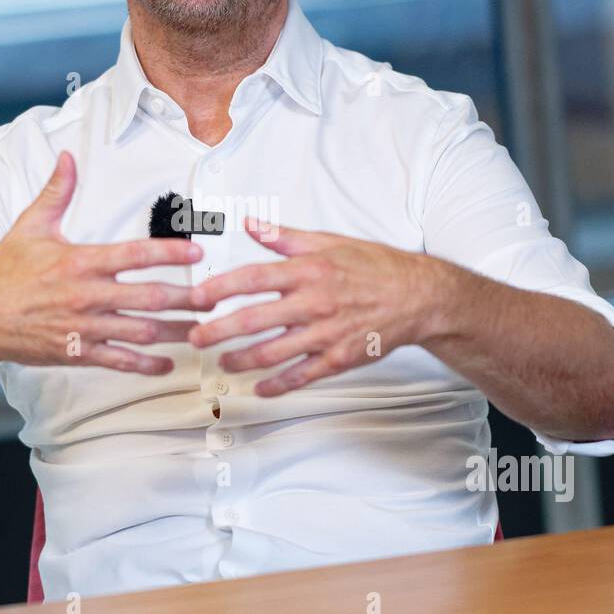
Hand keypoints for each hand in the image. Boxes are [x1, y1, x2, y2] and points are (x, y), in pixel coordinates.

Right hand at [0, 151, 211, 384]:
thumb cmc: (4, 271)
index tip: (199, 250)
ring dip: (175, 332)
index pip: (134, 254)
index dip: (169, 252)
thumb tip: (67, 155)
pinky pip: (119, 361)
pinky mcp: (77, 352)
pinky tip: (170, 363)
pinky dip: (146, 363)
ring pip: (140, 332)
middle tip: (217, 298)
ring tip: (205, 332)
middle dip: (186, 299)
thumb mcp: (29, 226)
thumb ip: (55, 192)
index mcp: (79, 261)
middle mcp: (86, 295)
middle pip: (147, 297)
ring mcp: (83, 327)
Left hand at [186, 217, 445, 395]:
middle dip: (219, 331)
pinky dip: (278, 385)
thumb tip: (251, 224)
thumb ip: (285, 238)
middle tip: (195, 338)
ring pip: (274, 353)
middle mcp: (315, 302)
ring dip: (242, 360)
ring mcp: (327, 334)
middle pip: (256, 320)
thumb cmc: (374, 266)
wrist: (419, 296)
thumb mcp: (330, 242)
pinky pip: (302, 376)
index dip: (220, 289)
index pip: (254, 278)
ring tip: (222, 362)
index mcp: (309, 270)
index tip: (195, 298)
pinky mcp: (340, 358)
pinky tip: (259, 389)